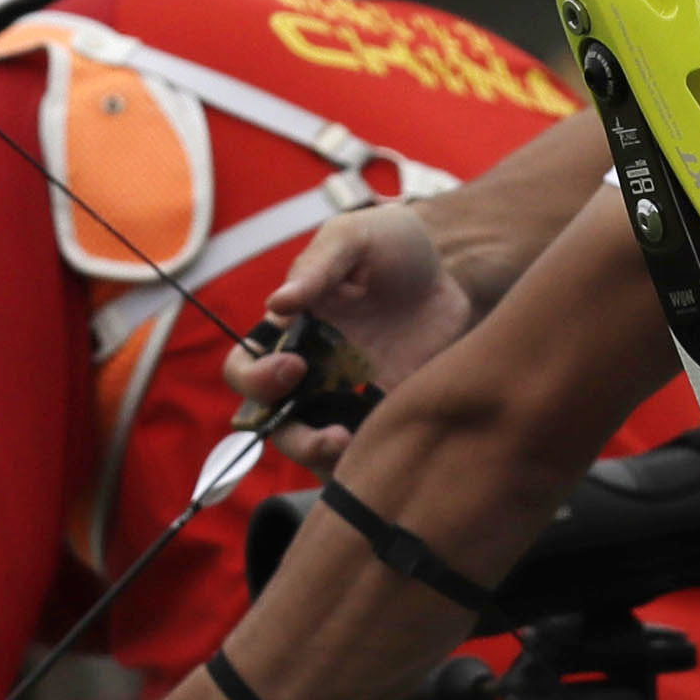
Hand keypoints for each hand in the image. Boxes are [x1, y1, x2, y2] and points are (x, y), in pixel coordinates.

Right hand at [227, 211, 471, 467]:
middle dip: (296, 439)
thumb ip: (318, 267)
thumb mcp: (353, 239)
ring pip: (317, 447)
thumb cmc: (390, 244)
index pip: (245, 368)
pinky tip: (393, 446)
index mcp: (290, 330)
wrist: (454, 265)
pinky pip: (368, 450)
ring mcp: (349, 397)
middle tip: (334, 434)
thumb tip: (277, 303)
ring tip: (359, 451)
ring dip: (330, 460)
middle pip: (276, 424)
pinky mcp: (386, 410)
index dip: (257, 378)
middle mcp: (311, 371)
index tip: (296, 365)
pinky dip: (371, 458)